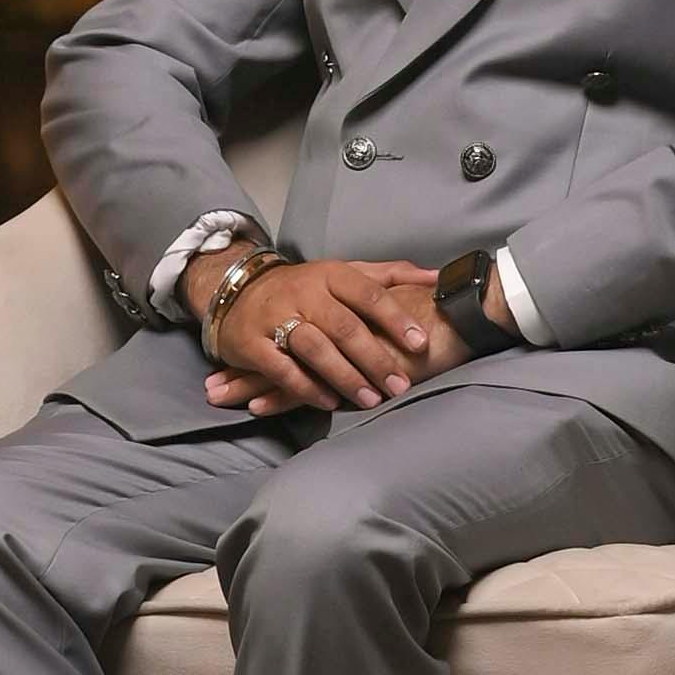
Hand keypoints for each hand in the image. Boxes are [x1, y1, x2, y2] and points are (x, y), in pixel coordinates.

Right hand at [199, 257, 440, 417]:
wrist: (237, 290)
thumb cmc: (305, 286)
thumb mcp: (346, 272)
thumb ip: (391, 274)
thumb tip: (437, 276)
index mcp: (331, 274)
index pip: (369, 294)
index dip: (396, 318)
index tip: (420, 343)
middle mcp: (304, 293)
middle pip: (345, 326)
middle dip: (376, 358)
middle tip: (400, 385)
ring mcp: (276, 317)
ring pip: (315, 348)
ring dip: (345, 376)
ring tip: (371, 399)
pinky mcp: (252, 343)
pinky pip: (282, 368)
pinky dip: (306, 387)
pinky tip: (329, 402)